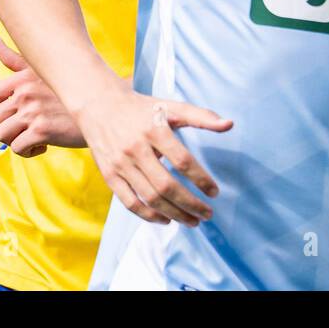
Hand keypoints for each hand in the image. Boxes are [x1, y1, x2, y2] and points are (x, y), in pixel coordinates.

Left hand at [0, 36, 85, 155]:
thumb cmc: (69, 91)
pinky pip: (18, 148)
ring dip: (15, 140)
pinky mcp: (42, 131)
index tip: (14, 112)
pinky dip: (28, 151)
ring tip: (33, 136)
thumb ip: (14, 58)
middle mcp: (25, 93)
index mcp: (22, 78)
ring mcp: (33, 112)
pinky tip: (43, 145)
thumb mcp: (41, 70)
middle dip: (7, 128)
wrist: (100, 109)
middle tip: (26, 128)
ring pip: (2, 135)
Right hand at [75, 80, 232, 226]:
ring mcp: (120, 163)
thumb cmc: (142, 108)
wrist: (98, 106)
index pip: (182, 161)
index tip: (214, 192)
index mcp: (154, 129)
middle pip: (166, 185)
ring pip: (149, 197)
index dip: (201, 179)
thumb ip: (201, 116)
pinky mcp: (109, 175)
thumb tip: (230, 124)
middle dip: (190, 204)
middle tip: (207, 214)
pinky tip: (166, 219)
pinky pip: (130, 202)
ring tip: (192, 220)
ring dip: (174, 213)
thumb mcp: (171, 107)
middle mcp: (136, 148)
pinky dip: (149, 216)